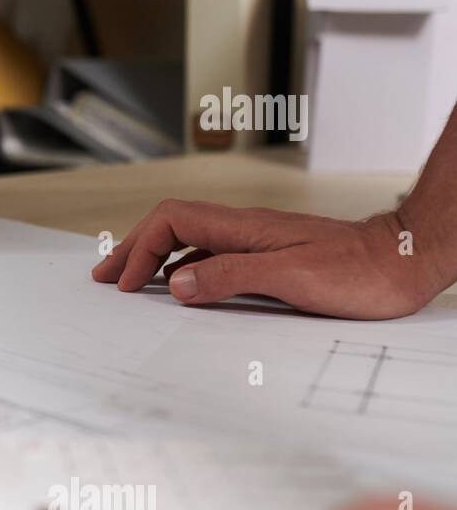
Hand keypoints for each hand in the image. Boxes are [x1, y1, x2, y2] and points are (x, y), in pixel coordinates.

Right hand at [90, 201, 439, 318]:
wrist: (405, 261)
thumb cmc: (360, 272)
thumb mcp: (291, 277)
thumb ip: (229, 276)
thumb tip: (176, 283)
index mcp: (243, 227)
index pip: (171, 222)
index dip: (139, 249)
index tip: (124, 282)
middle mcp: (245, 228)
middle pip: (171, 225)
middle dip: (132, 248)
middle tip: (104, 274)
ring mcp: (256, 241)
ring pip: (188, 240)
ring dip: (153, 258)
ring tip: (129, 279)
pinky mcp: (269, 256)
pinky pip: (210, 255)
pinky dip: (182, 268)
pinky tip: (180, 287)